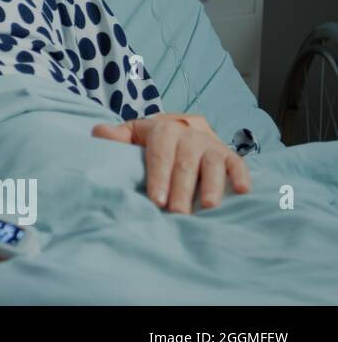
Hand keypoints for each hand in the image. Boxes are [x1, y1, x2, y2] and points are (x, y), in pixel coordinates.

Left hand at [92, 112, 251, 212]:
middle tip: (177, 213)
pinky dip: (241, 176)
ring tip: (208, 206)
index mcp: (164, 130)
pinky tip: (242, 191)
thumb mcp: (132, 134)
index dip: (159, 178)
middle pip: (186, 164)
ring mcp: (210, 144)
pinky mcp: (228, 154)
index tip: (157, 201)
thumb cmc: (151, 139)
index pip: (160, 155)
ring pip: (213, 164)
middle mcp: (189, 135)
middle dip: (182, 190)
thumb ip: (116, 136)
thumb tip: (99, 132)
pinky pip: (237, 163)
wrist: (180, 127)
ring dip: (212, 185)